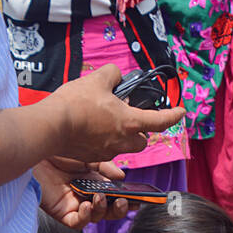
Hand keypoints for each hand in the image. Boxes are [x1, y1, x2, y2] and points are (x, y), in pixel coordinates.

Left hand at [36, 157, 129, 229]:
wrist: (34, 147)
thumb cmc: (57, 149)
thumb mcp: (87, 155)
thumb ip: (105, 167)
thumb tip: (121, 177)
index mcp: (93, 182)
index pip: (113, 195)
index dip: (126, 199)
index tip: (138, 199)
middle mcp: (85, 195)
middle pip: (107, 211)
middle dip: (118, 209)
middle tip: (123, 202)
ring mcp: (73, 204)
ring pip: (95, 217)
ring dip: (102, 210)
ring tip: (100, 197)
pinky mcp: (61, 212)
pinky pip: (77, 222)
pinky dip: (84, 216)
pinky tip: (86, 205)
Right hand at [50, 65, 186, 162]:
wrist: (52, 126)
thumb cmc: (76, 103)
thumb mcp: (97, 79)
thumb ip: (112, 75)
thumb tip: (116, 75)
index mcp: (130, 122)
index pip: (160, 121)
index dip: (173, 116)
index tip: (181, 113)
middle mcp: (123, 142)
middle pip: (142, 142)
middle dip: (140, 132)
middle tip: (128, 118)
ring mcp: (108, 153)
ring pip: (124, 148)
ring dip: (122, 138)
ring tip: (107, 123)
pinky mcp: (93, 158)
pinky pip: (105, 152)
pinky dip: (103, 141)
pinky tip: (90, 130)